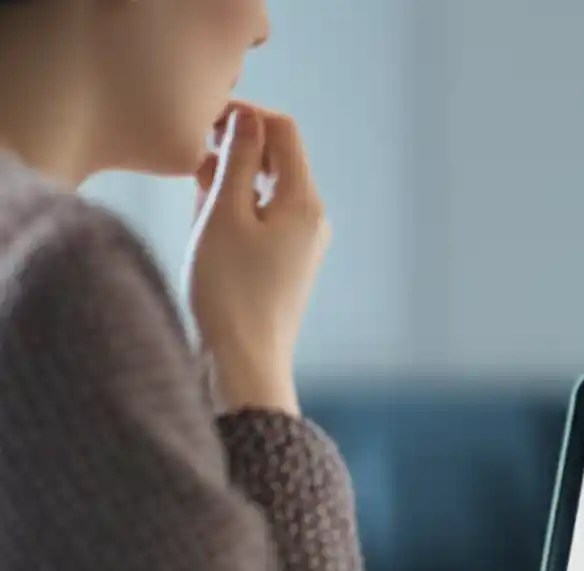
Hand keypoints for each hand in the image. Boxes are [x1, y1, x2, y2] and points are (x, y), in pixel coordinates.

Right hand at [188, 103, 329, 414]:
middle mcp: (312, 219)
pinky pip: (262, 220)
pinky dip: (234, 212)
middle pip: (277, 160)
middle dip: (235, 151)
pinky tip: (205, 228)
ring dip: (230, 184)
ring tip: (196, 203)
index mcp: (304, 202)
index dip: (245, 116)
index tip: (204, 119)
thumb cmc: (229, 290)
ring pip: (265, 191)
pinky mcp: (286, 265)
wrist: (244, 363)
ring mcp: (302, 244)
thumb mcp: (223, 215)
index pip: (283, 132)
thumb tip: (247, 119)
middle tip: (192, 162)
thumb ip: (237, 162)